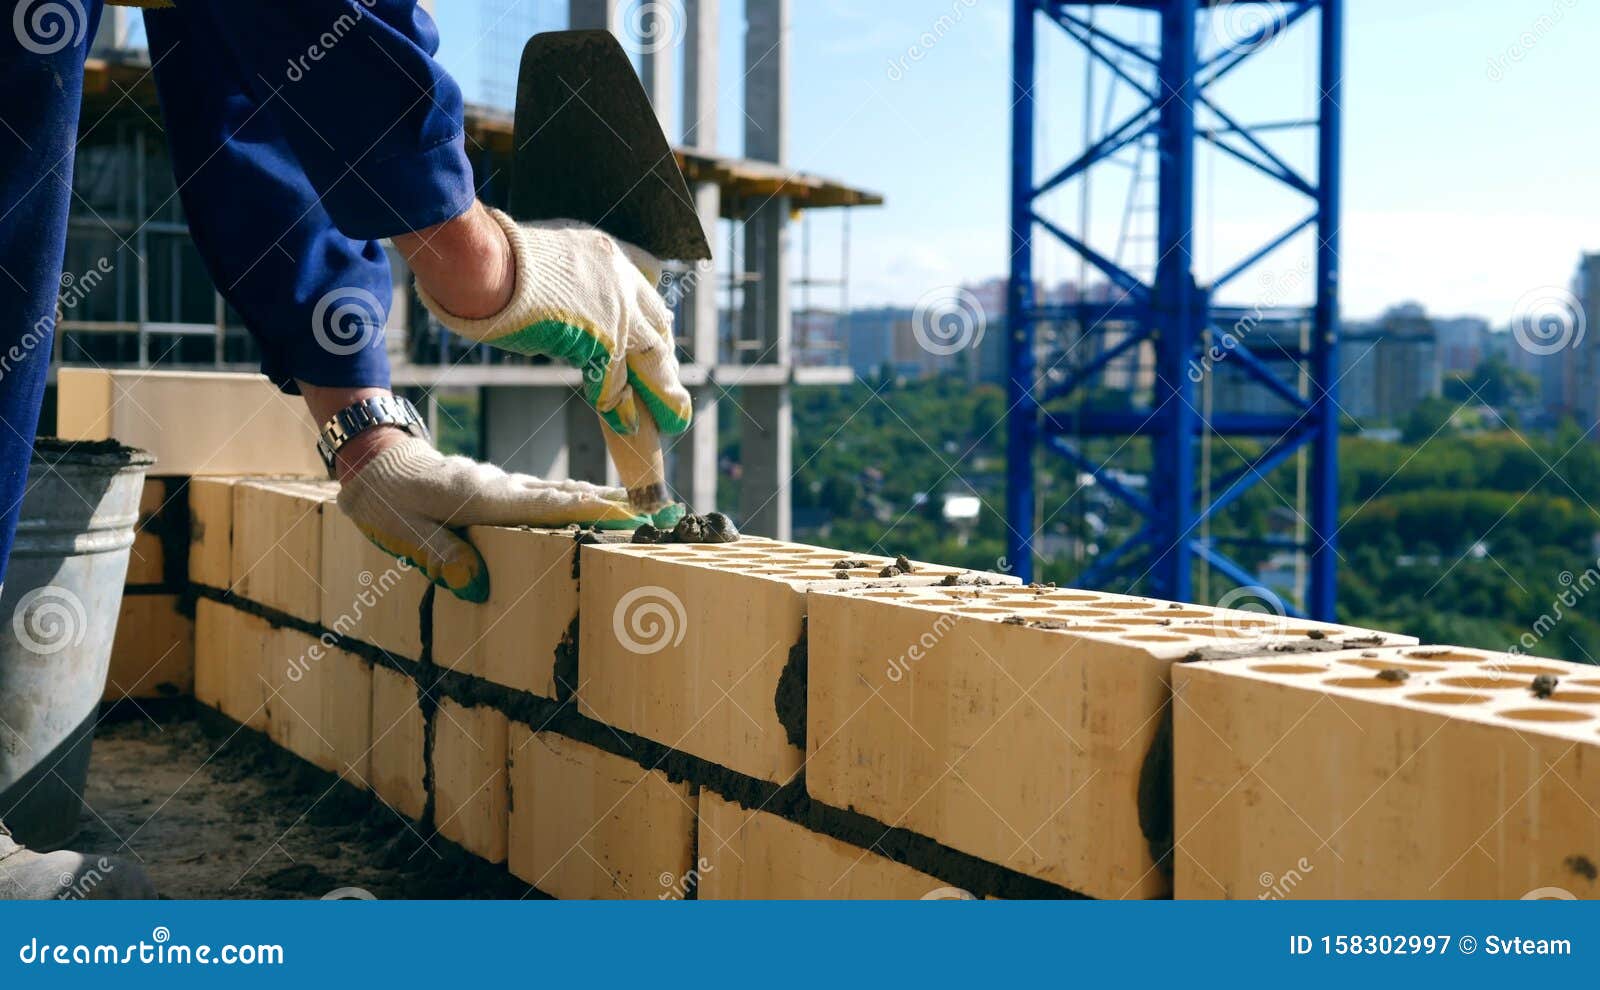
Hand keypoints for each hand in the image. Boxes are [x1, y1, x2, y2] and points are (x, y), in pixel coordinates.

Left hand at [336, 435, 681, 601]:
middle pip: (562, 494)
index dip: (588, 511)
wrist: (369, 459)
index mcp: (481, 498)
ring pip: (554, 491)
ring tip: (632, 508)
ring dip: (593, 498)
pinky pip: (540, 493)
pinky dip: (569, 498)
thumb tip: (477, 587)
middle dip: (607, 502)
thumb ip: (440, 556)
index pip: (545, 506)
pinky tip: (583, 505)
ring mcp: (498, 483)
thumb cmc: (383, 498)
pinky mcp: (493, 486)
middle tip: (650, 512)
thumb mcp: (401, 532)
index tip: (628, 514)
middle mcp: (498, 486)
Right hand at [415, 208, 691, 437]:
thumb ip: (565, 297)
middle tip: (673, 392)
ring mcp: (616, 309)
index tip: (659, 342)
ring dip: (661, 393)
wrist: (488, 265)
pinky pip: (616, 380)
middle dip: (665, 363)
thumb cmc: (496, 265)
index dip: (652, 323)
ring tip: (673, 419)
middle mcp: (619, 279)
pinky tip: (627, 425)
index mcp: (605, 254)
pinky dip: (620, 407)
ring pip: (649, 358)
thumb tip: (560, 334)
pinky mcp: (603, 339)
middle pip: (657, 327)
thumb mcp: (543, 270)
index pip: (646, 287)